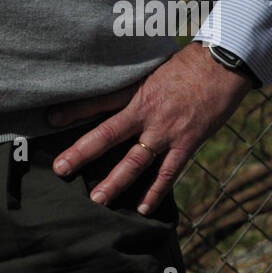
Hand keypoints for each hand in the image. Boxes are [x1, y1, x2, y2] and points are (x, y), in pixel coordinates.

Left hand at [45, 42, 254, 214]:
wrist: (221, 66)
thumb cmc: (186, 64)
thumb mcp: (152, 67)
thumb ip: (133, 83)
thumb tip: (113, 89)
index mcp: (136, 90)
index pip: (99, 101)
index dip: (74, 110)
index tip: (50, 119)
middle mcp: (146, 112)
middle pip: (107, 134)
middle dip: (82, 152)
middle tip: (60, 168)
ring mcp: (166, 130)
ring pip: (135, 160)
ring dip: (115, 181)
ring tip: (97, 199)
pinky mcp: (187, 143)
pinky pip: (168, 173)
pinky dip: (155, 192)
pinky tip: (142, 208)